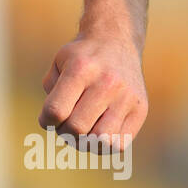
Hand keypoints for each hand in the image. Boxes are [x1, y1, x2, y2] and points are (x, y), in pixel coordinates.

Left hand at [38, 33, 147, 149]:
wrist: (116, 41)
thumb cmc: (81, 58)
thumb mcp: (59, 64)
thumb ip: (51, 92)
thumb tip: (54, 123)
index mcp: (81, 69)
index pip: (56, 111)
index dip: (46, 121)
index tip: (48, 119)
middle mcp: (107, 82)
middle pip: (77, 127)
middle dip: (63, 132)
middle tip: (63, 126)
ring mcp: (126, 97)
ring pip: (100, 140)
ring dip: (84, 143)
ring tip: (80, 133)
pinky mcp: (141, 109)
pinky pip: (119, 144)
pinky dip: (103, 147)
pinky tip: (97, 135)